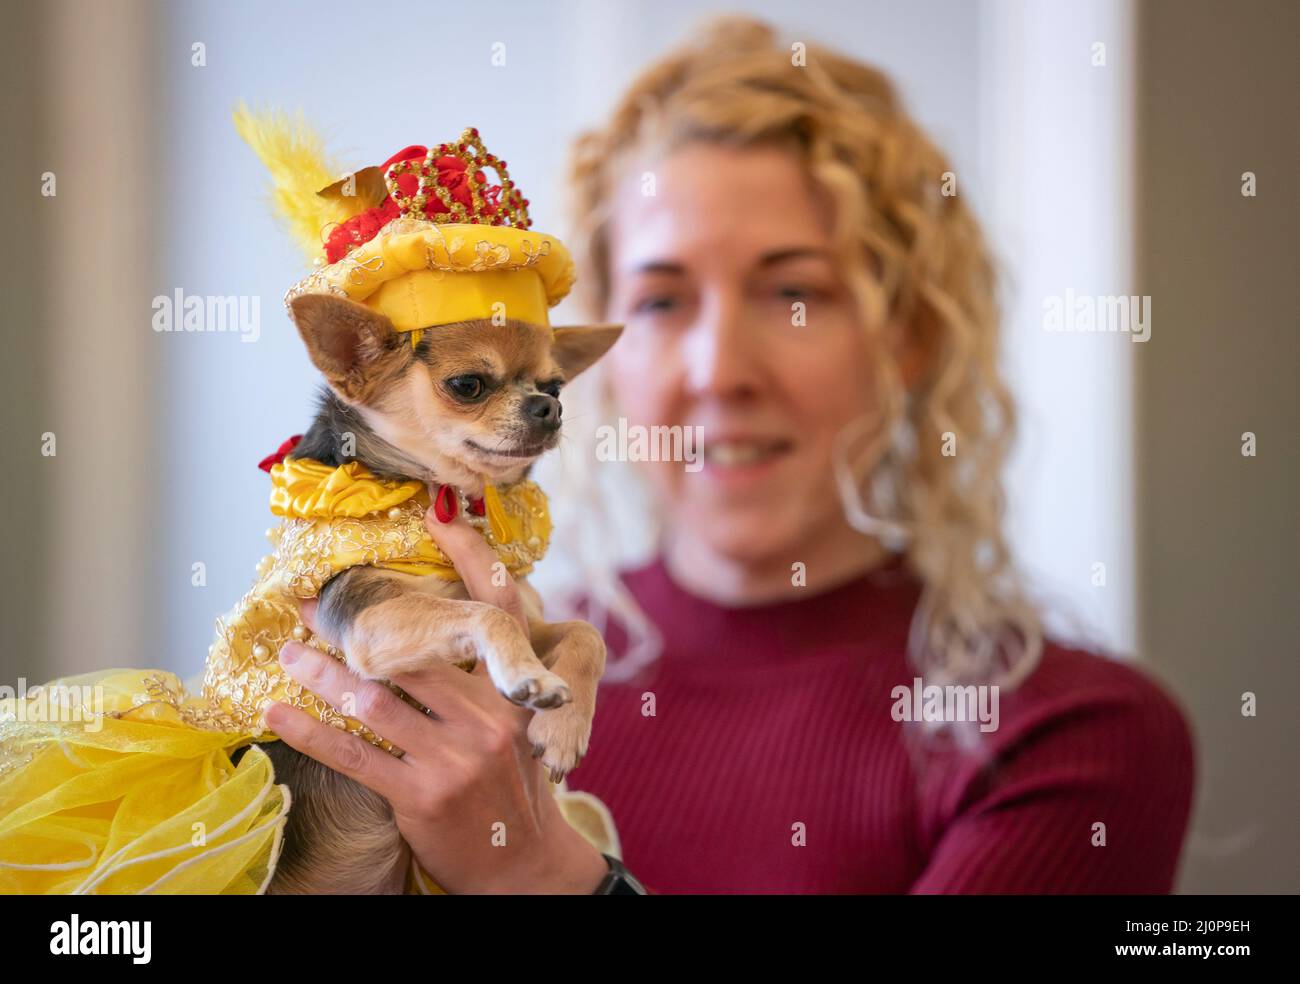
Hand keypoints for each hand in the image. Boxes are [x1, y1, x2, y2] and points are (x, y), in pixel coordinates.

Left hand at [263, 502, 608, 893]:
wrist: (525, 869)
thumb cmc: (517, 795)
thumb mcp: (519, 735)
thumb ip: (489, 691)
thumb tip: (448, 645)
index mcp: (512, 698)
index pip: (497, 615)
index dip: (471, 560)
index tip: (438, 514)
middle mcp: (486, 720)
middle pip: (414, 655)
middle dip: (359, 627)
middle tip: (312, 601)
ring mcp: (451, 758)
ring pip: (375, 700)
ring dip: (322, 674)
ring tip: (287, 653)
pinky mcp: (419, 795)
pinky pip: (354, 754)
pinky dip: (310, 731)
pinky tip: (278, 713)